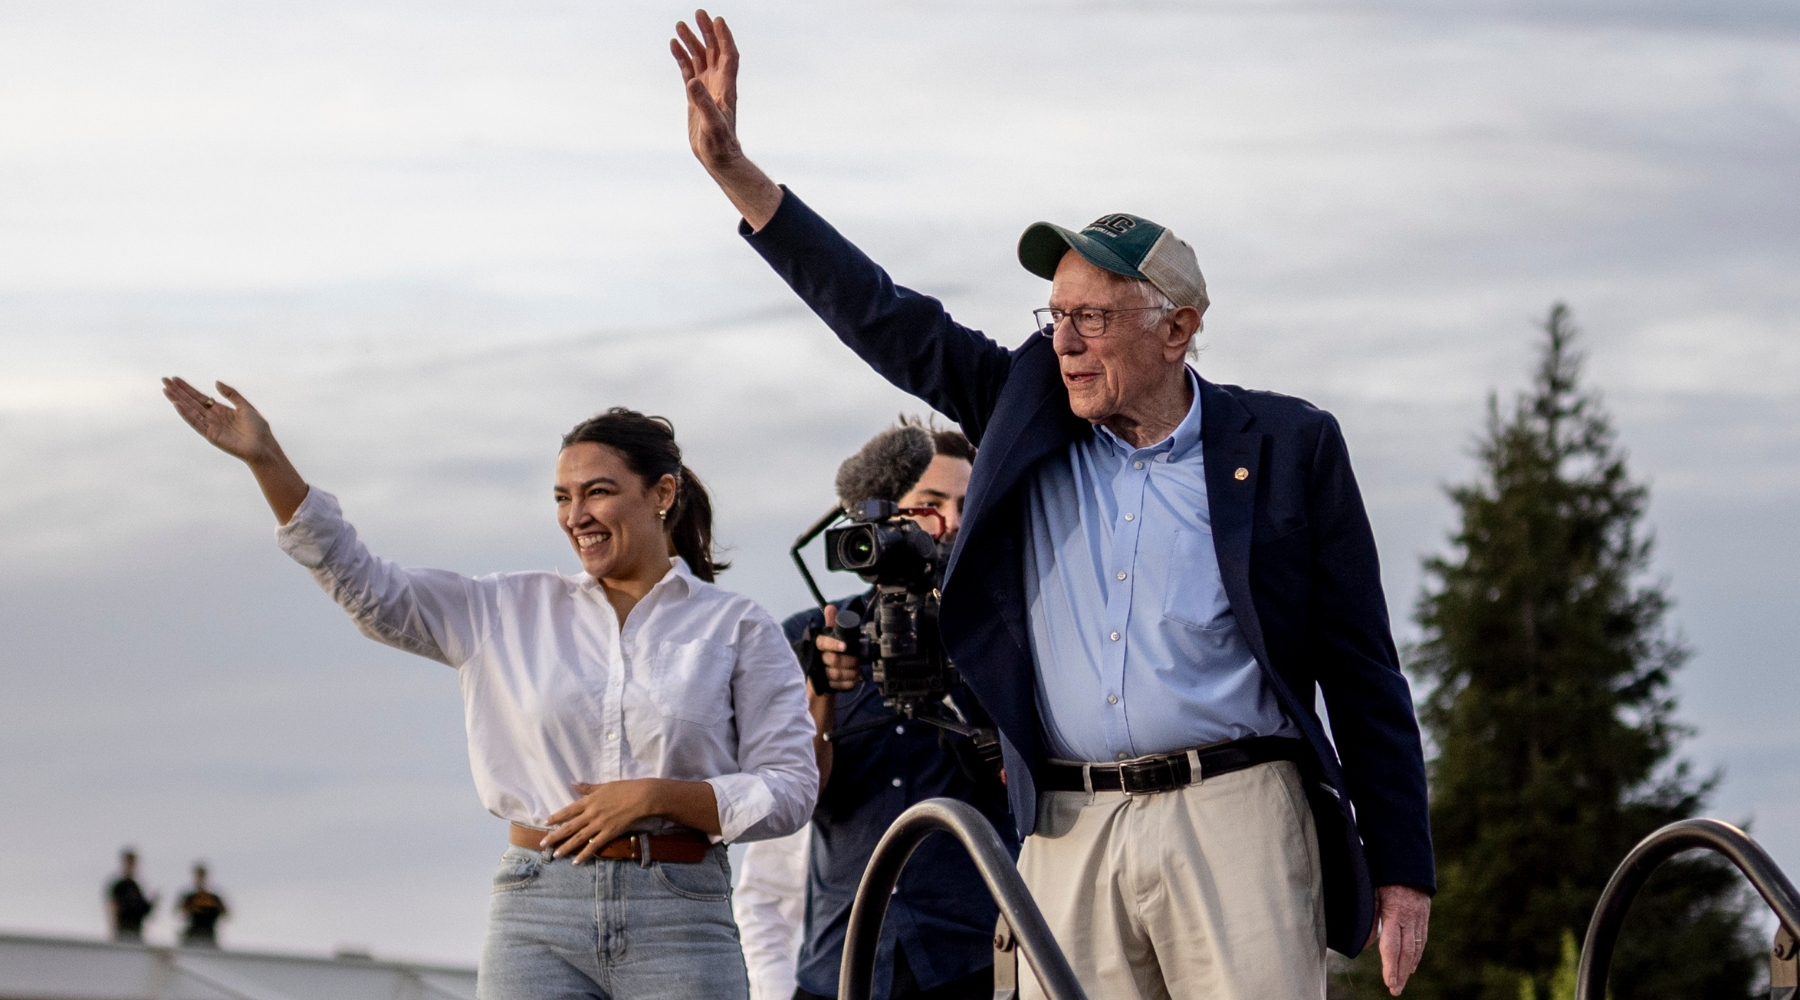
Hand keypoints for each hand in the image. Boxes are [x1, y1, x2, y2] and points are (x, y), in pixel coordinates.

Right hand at [162, 377, 275, 463]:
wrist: (263, 445)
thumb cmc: (258, 428)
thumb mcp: (245, 406)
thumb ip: (231, 394)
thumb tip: (216, 382)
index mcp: (220, 410)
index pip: (199, 397)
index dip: (187, 388)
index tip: (175, 379)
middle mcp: (213, 417)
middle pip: (191, 402)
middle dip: (178, 391)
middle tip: (165, 380)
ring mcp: (210, 426)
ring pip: (190, 411)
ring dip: (178, 400)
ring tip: (166, 390)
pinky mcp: (211, 435)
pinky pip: (196, 423)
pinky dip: (186, 414)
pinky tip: (177, 404)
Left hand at [542, 780, 660, 863]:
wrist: (642, 797)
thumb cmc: (624, 788)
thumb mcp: (604, 786)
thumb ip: (588, 788)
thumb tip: (573, 784)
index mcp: (589, 801)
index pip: (568, 810)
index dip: (556, 817)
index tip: (546, 822)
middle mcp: (591, 814)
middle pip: (569, 827)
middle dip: (554, 836)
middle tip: (542, 844)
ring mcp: (599, 825)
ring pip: (578, 838)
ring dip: (566, 847)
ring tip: (555, 855)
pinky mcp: (609, 834)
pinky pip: (594, 846)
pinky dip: (584, 854)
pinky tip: (576, 861)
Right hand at [672, 10, 739, 171]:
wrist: (718, 157)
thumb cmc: (720, 144)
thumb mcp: (712, 124)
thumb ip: (703, 102)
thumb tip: (693, 81)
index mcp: (726, 87)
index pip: (728, 56)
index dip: (724, 38)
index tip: (717, 20)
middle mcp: (718, 84)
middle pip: (714, 51)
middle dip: (707, 32)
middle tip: (698, 14)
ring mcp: (706, 88)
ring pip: (700, 58)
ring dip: (692, 41)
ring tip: (680, 26)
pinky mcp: (695, 96)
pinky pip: (688, 70)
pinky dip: (682, 57)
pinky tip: (674, 45)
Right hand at [812, 604, 862, 692]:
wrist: (821, 677)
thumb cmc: (827, 652)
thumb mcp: (829, 636)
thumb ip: (831, 623)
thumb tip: (830, 607)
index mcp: (818, 644)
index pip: (823, 643)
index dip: (834, 644)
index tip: (845, 646)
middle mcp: (817, 658)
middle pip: (833, 660)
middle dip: (848, 661)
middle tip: (857, 661)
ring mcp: (820, 673)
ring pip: (836, 674)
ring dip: (850, 673)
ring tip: (858, 671)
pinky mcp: (824, 685)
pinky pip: (838, 685)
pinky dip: (848, 683)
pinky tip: (854, 680)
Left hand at [1366, 884, 1430, 994]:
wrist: (1408, 862)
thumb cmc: (1384, 876)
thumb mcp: (1371, 893)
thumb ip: (1369, 919)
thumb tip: (1364, 946)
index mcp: (1395, 913)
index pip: (1392, 946)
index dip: (1390, 966)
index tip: (1389, 982)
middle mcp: (1410, 919)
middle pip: (1406, 952)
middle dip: (1400, 973)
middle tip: (1395, 990)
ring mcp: (1419, 918)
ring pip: (1416, 948)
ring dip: (1408, 967)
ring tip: (1401, 982)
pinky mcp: (1424, 917)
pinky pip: (1421, 940)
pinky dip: (1416, 955)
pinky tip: (1411, 965)